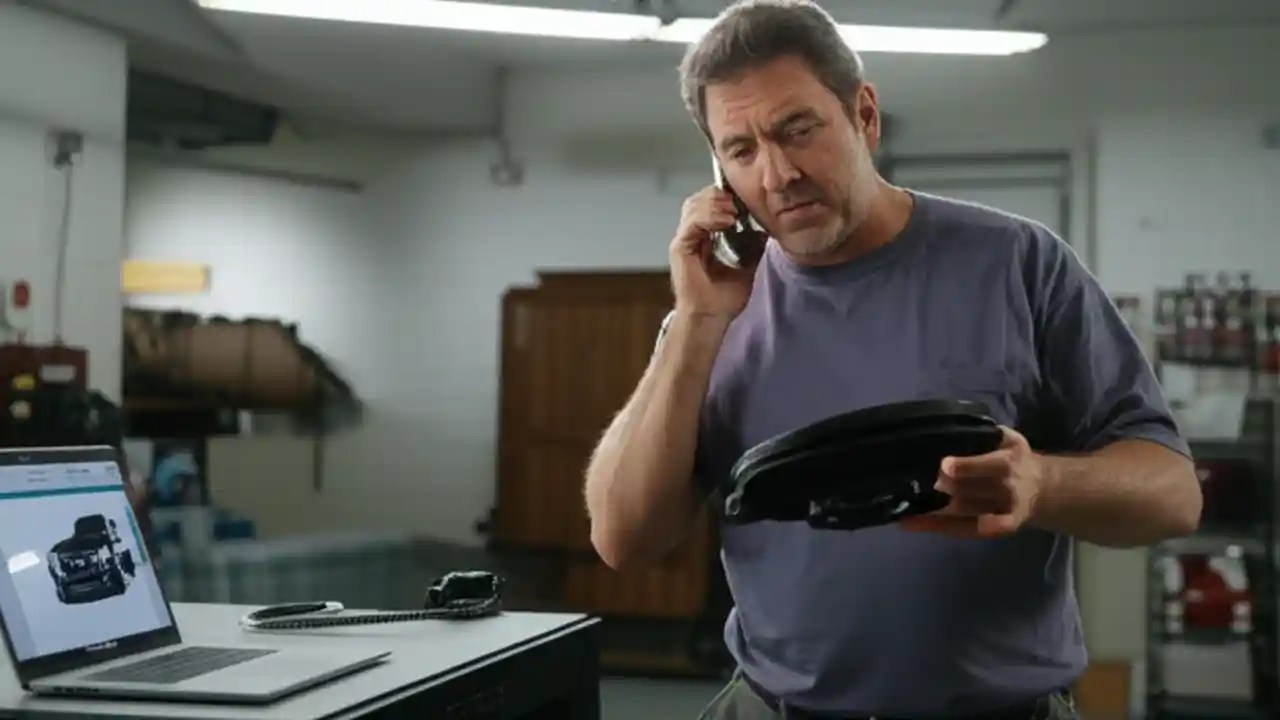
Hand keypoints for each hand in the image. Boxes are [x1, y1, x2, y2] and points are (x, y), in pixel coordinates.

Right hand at [669, 184, 759, 320]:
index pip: (707, 203)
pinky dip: (709, 217)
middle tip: (737, 204)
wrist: (712, 317)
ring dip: (715, 204)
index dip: (723, 197)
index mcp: (703, 237)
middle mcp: (690, 236)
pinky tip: (726, 221)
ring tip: (733, 213)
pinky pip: (692, 223)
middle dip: (718, 196)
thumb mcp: (747, 264)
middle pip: (698, 199)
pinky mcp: (679, 248)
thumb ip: (753, 245)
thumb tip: (766, 228)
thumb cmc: (725, 297)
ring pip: (693, 206)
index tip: (742, 202)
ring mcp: (683, 241)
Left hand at [899, 426, 1046, 538]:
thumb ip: (984, 434)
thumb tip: (950, 428)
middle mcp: (1007, 489)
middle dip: (944, 489)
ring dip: (932, 511)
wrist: (1042, 488)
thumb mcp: (1007, 439)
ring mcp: (1002, 512)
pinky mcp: (997, 528)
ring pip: (963, 512)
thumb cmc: (1014, 457)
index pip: (989, 466)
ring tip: (903, 508)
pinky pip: (966, 530)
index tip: (944, 465)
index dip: (966, 467)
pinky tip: (912, 524)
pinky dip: (939, 527)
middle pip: (971, 492)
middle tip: (916, 484)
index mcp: (1009, 462)